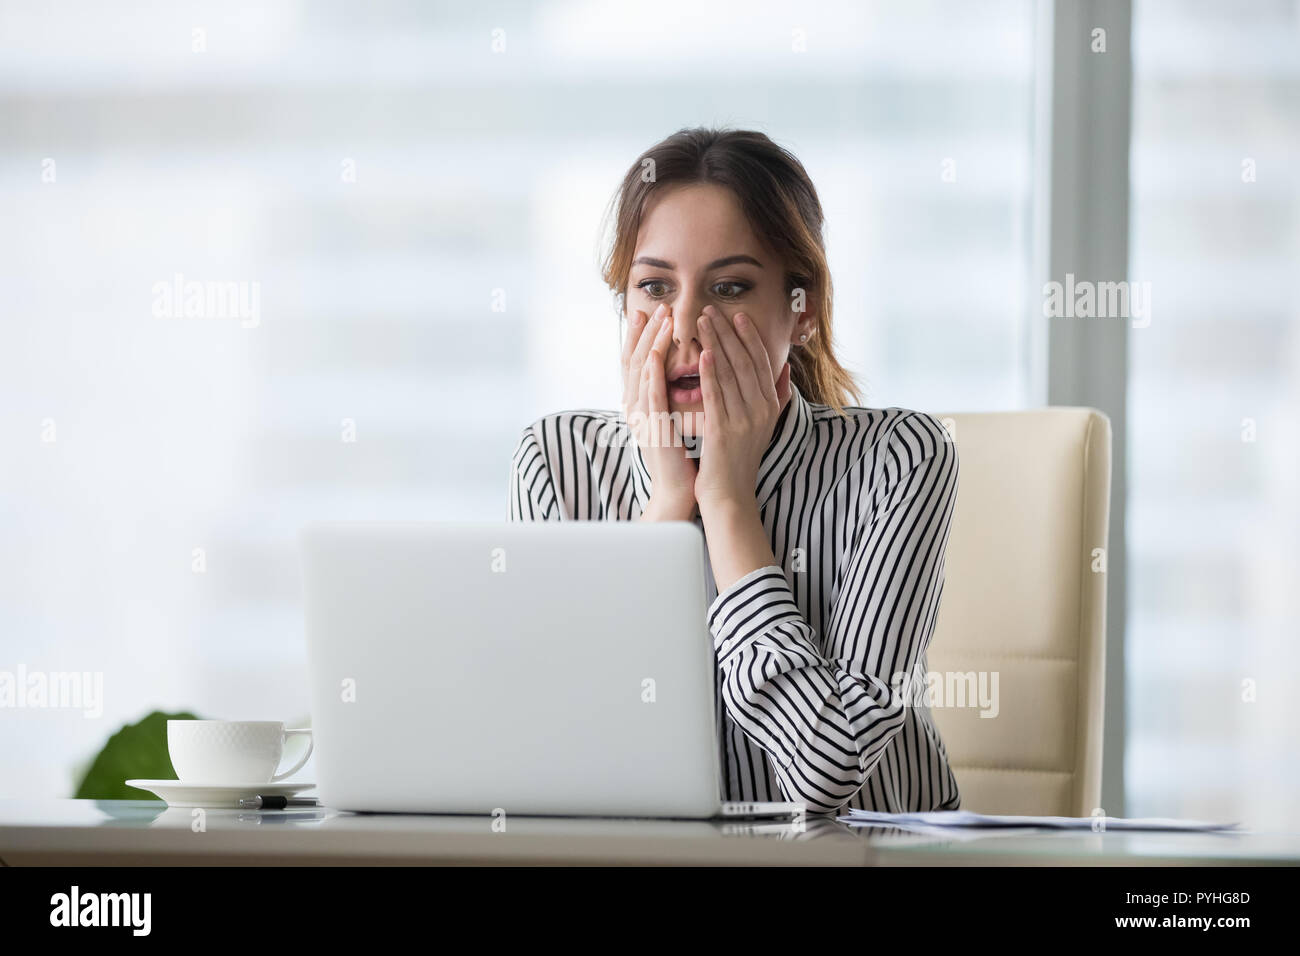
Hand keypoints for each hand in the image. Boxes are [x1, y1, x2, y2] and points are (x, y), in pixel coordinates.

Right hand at [620, 303, 698, 519]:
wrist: (677, 491)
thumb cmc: (682, 457)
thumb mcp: (673, 421)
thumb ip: (671, 397)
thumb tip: (679, 373)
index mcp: (641, 405)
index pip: (638, 363)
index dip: (642, 336)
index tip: (649, 312)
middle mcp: (636, 408)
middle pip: (635, 361)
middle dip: (645, 331)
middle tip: (655, 305)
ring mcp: (642, 418)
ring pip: (641, 372)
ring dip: (650, 342)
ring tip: (659, 318)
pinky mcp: (653, 428)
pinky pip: (650, 396)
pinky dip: (652, 373)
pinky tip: (656, 354)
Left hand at [694, 304, 791, 514]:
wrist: (730, 496)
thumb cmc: (740, 460)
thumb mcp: (765, 426)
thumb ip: (778, 396)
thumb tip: (786, 369)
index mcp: (770, 406)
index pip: (761, 363)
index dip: (749, 337)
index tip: (737, 316)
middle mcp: (761, 410)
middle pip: (745, 362)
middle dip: (728, 333)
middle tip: (712, 310)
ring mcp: (744, 421)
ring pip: (729, 373)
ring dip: (715, 344)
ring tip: (702, 322)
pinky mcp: (724, 431)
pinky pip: (717, 396)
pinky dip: (710, 374)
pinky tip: (703, 354)